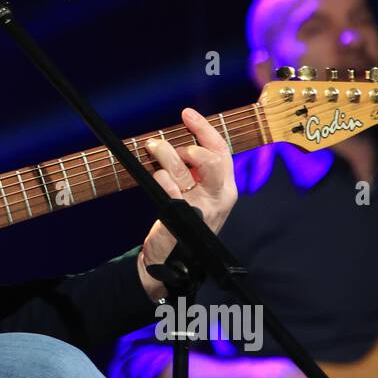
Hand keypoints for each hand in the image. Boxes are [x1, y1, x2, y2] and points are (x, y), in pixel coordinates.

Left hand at [137, 107, 237, 296]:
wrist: (173, 264)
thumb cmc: (185, 225)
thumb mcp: (198, 195)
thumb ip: (195, 172)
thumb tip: (179, 143)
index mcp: (225, 187)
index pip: (221, 151)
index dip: (203, 129)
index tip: (186, 113)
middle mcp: (220, 197)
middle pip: (212, 159)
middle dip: (189, 143)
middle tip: (170, 142)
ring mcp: (203, 208)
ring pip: (185, 170)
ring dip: (164, 154)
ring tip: (152, 148)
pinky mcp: (184, 218)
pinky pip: (170, 189)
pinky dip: (160, 177)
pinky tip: (155, 176)